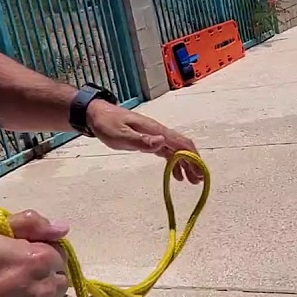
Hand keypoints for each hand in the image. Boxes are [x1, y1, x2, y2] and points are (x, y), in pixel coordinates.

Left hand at [87, 101, 203, 183]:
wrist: (96, 114)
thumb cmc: (107, 124)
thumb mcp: (121, 135)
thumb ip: (141, 140)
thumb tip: (162, 142)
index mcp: (155, 130)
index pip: (181, 143)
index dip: (192, 157)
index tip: (199, 172)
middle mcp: (159, 132)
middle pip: (182, 147)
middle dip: (192, 163)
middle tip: (197, 181)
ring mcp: (154, 136)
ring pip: (176, 150)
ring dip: (185, 164)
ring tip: (190, 181)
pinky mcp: (149, 140)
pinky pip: (167, 152)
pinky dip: (174, 163)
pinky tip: (175, 175)